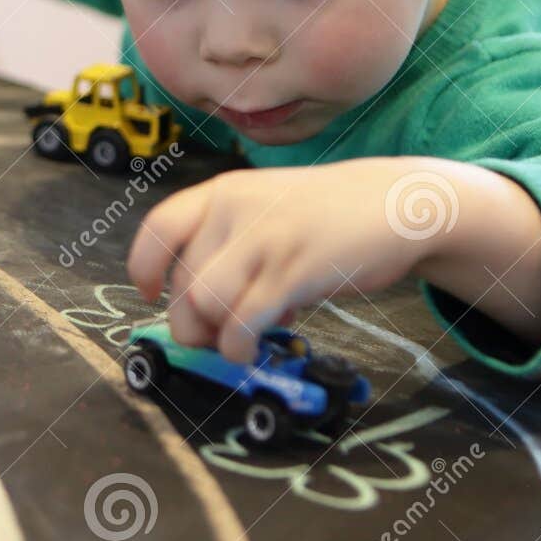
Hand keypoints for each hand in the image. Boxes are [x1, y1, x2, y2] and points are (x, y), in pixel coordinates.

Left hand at [125, 158, 450, 363]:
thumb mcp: (265, 212)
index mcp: (222, 192)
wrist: (396, 203)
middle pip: (182, 283)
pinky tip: (254, 347)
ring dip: (215, 337)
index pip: (159, 228)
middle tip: (216, 335)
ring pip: (203, 304)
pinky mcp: (293, 269)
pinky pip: (242, 322)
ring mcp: (263, 237)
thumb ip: (229, 250)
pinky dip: (239, 347)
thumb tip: (198, 313)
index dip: (144, 268)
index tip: (150, 295)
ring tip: (240, 339)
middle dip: (191, 323)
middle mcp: (234, 209)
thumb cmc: (325, 216)